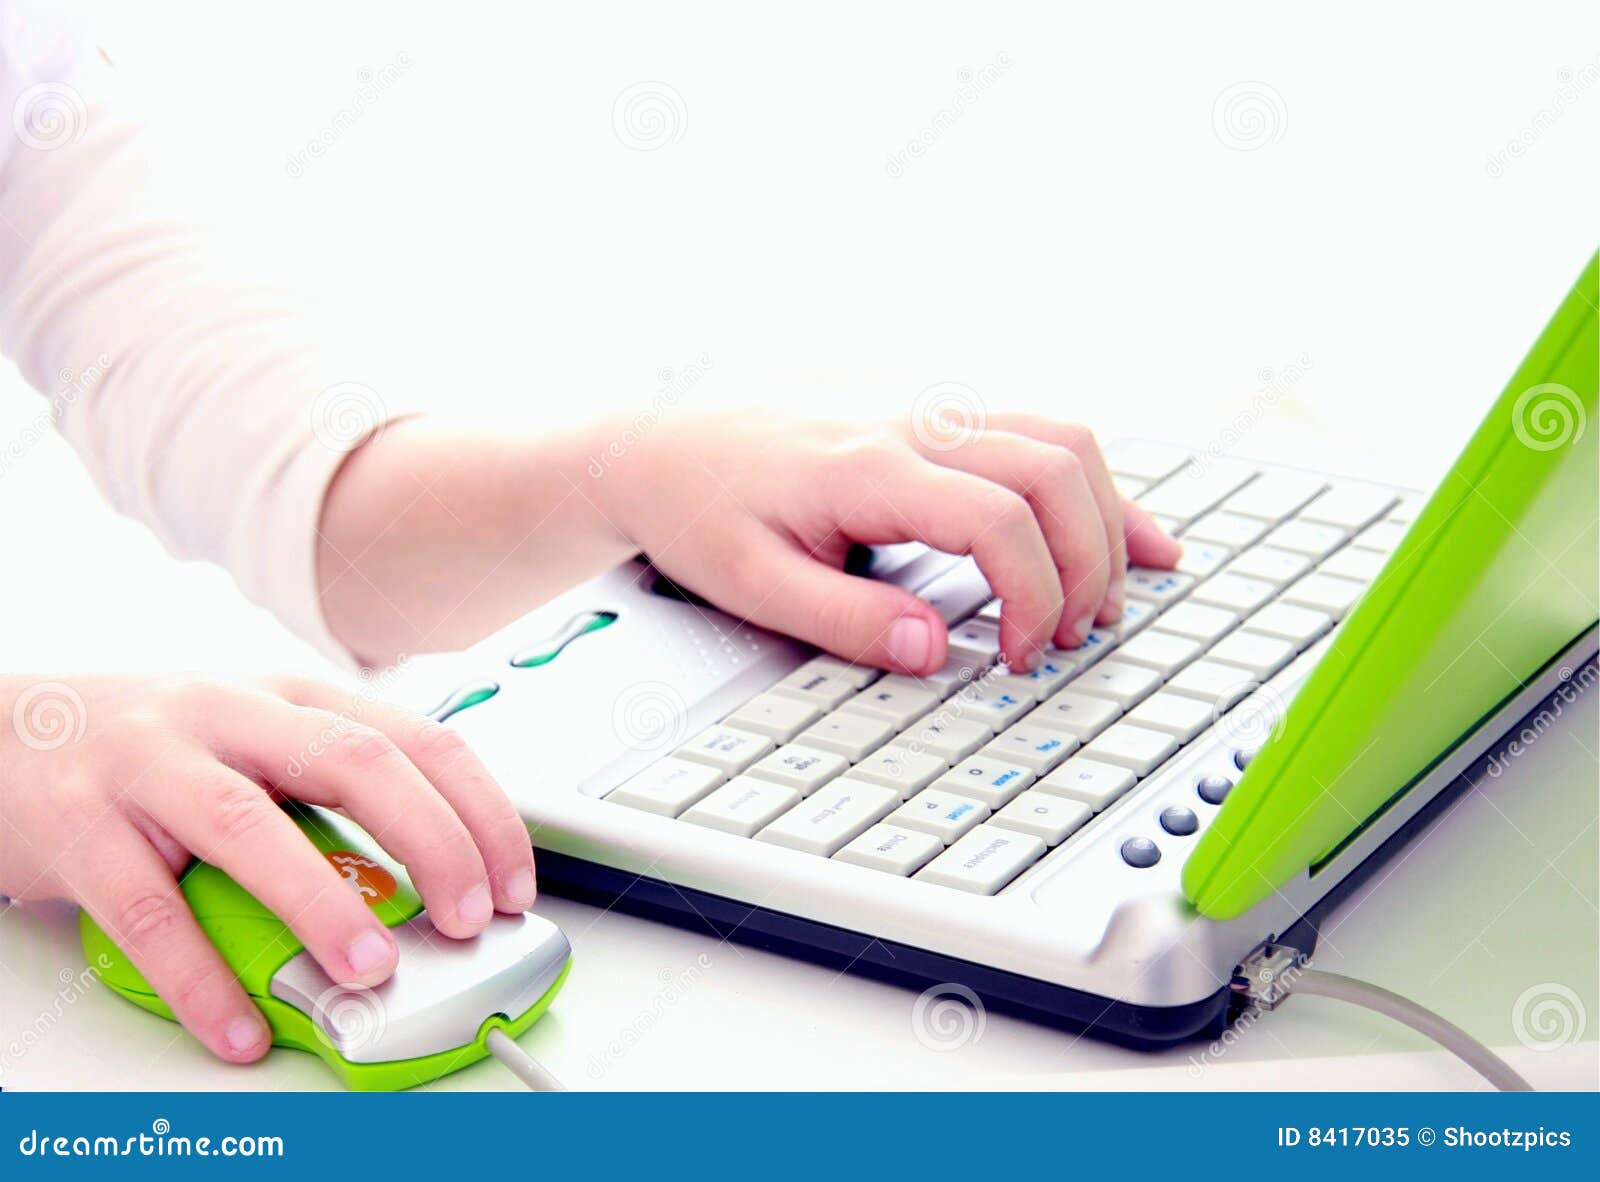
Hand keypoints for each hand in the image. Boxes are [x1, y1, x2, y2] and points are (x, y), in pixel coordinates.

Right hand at [0, 674, 535, 1062]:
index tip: (514, 881)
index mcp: (290, 696)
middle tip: (468, 916)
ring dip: (323, 904)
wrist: (2, 731)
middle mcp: (228, 715)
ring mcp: (150, 766)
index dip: (478, 810)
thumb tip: (434, 877)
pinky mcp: (80, 829)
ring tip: (372, 969)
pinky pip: (148, 913)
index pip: (417, 737)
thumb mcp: (255, 740)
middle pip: (355, 761)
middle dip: (431, 840)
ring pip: (252, 828)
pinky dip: (201, 979)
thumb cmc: (151, 747)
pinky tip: (240, 1025)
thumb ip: (333, 791)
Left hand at [594, 411, 1180, 673]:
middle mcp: (913, 420)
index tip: (1020, 655)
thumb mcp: (753, 585)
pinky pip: (1039, 427)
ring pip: (1062, 437)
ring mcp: (929, 404)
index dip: (1034, 596)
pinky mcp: (935, 406)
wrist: (663, 436)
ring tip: (1109, 594)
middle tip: (1072, 636)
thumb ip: (846, 622)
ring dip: (1104, 516)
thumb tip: (935, 651)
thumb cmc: (704, 507)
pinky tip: (1123, 524)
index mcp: (869, 467)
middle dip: (1087, 563)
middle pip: (1054, 470)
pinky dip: (1090, 480)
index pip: (998, 520)